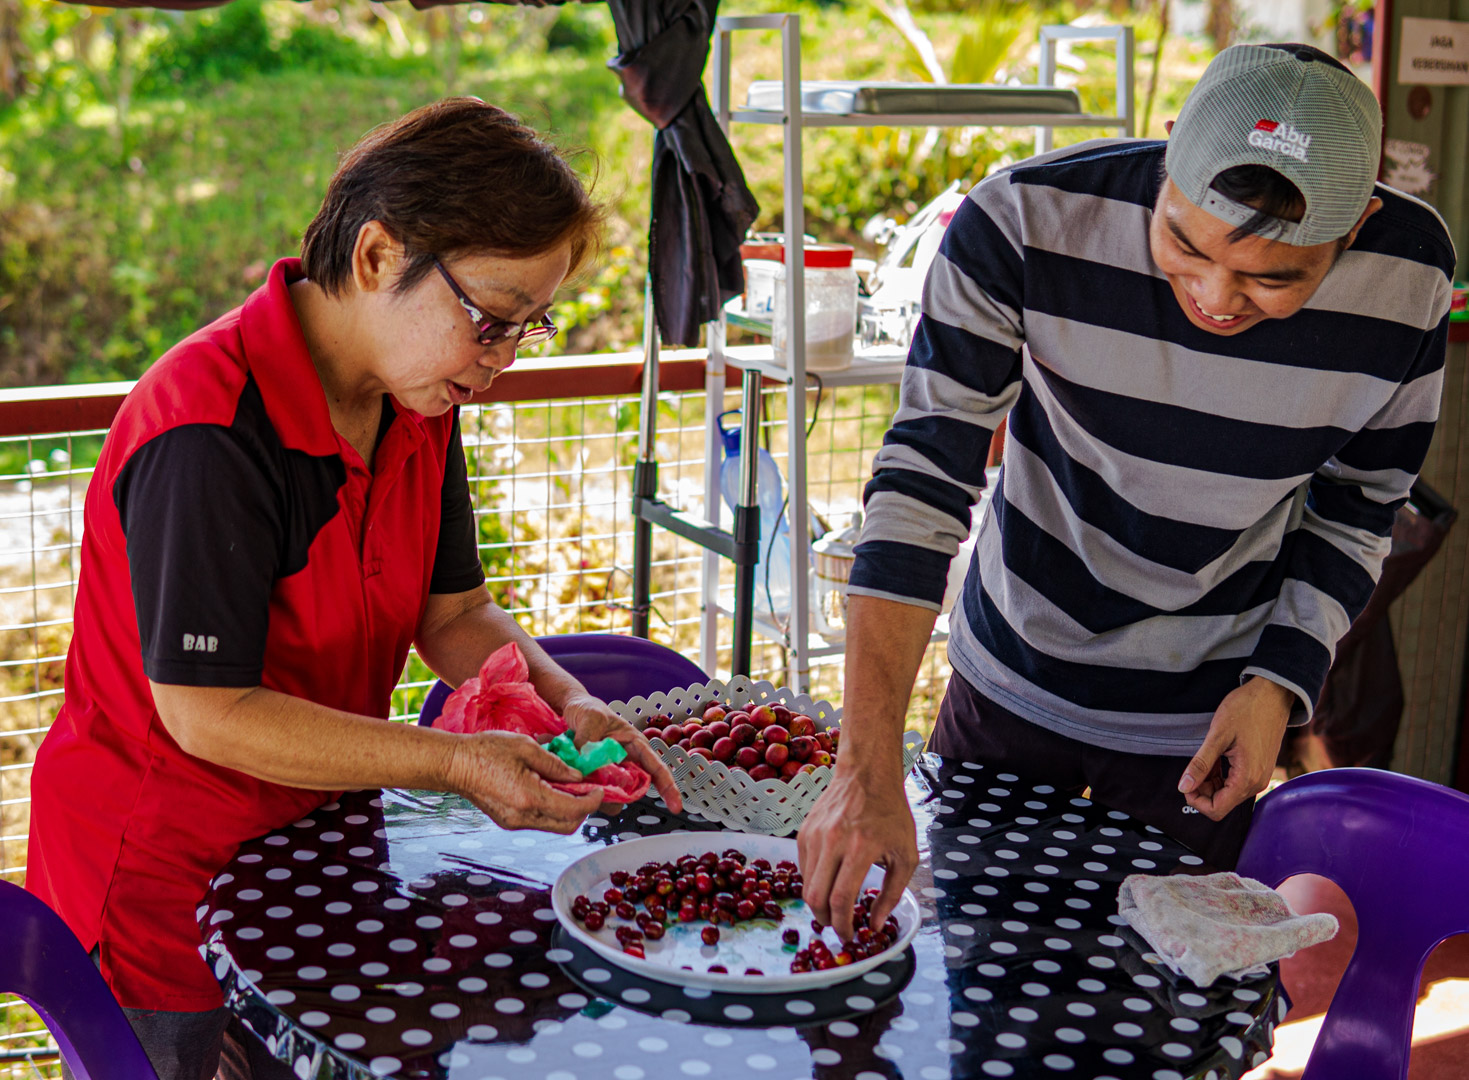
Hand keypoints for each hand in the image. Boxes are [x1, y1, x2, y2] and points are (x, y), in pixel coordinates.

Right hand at [445, 730, 604, 833]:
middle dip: (584, 809)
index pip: (573, 810)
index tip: (600, 789)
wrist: (454, 764)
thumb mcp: (526, 747)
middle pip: (567, 825)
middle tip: (589, 789)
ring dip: (568, 810)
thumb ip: (556, 764)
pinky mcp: (508, 821)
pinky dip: (552, 809)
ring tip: (570, 786)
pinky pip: (540, 820)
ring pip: (554, 825)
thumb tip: (578, 776)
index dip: (592, 801)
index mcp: (529, 797)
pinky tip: (550, 789)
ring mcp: (514, 822)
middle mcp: (522, 816)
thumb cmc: (486, 750)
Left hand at [561, 692, 681, 812]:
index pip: (656, 767)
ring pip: (615, 796)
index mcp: (635, 745)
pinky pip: (596, 793)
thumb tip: (584, 761)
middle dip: (624, 796)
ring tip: (583, 783)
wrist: (569, 711)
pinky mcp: (596, 779)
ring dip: (602, 796)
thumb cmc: (587, 709)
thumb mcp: (591, 717)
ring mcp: (611, 773)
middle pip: (635, 788)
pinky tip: (574, 782)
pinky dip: (586, 792)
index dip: (668, 787)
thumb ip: (589, 738)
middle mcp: (626, 762)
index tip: (675, 806)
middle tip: (603, 793)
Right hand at [797, 766, 917, 942]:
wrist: (866, 775)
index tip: (850, 935)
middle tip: (839, 926)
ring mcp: (814, 835)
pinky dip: (815, 882)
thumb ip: (892, 894)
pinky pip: (804, 868)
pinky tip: (830, 881)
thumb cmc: (891, 814)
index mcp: (860, 847)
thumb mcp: (905, 854)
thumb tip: (874, 924)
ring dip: (819, 903)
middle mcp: (832, 841)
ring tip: (835, 906)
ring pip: (806, 885)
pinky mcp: (804, 832)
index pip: (841, 899)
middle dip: (826, 920)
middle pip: (816, 897)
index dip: (843, 925)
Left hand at [1177, 676, 1294, 820]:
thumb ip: (1201, 764)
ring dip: (1211, 781)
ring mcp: (1259, 777)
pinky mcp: (1259, 769)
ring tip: (1207, 756)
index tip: (1186, 781)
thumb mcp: (1217, 736)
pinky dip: (1220, 774)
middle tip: (1194, 765)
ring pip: (1227, 793)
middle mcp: (1256, 783)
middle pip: (1221, 803)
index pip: (1216, 810)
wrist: (1273, 694)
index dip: (1196, 800)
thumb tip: (1184, 787)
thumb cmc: (1246, 710)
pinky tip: (1215, 757)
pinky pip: (1235, 782)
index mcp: (1247, 779)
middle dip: (1202, 789)